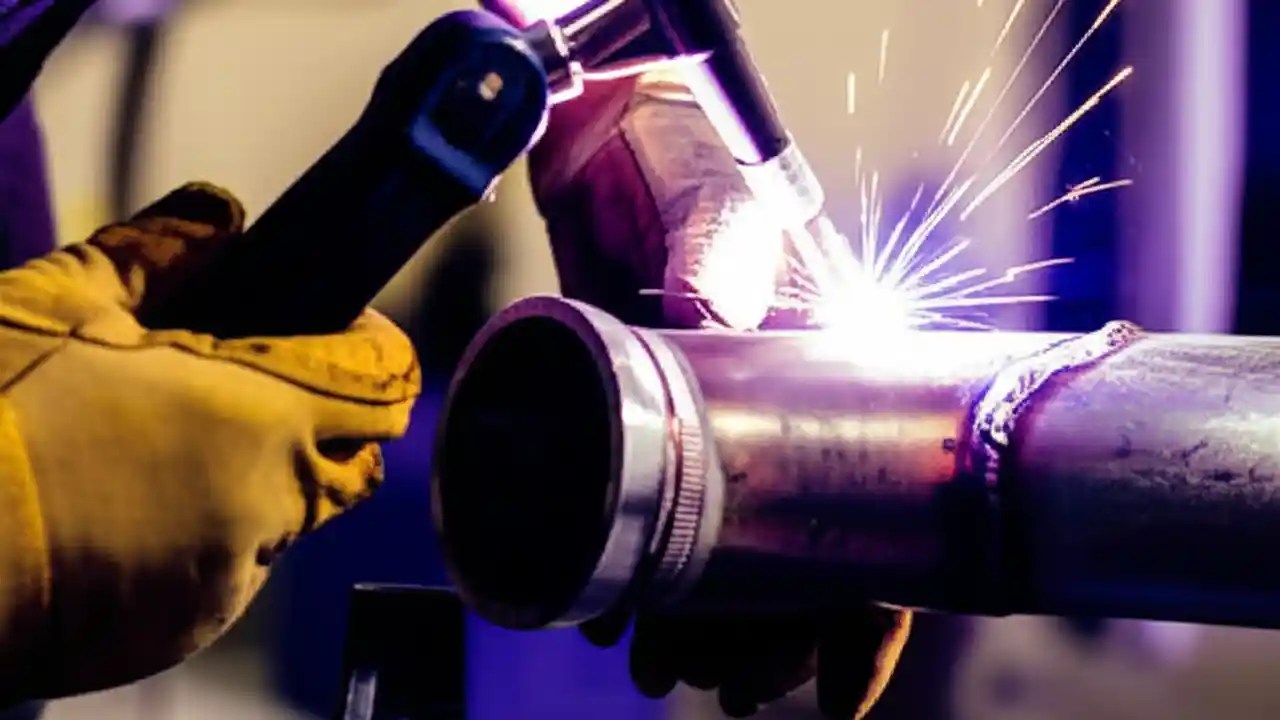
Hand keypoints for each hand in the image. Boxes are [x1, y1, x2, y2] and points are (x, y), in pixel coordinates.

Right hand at [0, 184, 419, 702]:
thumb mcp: (60, 303)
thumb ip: (160, 252)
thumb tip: (219, 214)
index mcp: (262, 415)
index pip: (387, 385)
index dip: (376, 351)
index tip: (342, 330)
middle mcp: (269, 504)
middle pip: (352, 455)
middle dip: (325, 416)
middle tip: (250, 382)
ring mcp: (231, 575)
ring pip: (292, 515)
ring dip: (262, 476)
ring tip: (170, 443)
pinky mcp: (187, 625)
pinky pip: (233, 567)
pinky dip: (210, 533)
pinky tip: (134, 506)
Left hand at [529, 75, 911, 717]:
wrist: (617, 142)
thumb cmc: (693, 164)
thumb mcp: (720, 212)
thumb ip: (716, 265)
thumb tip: (708, 323)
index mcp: (834, 381)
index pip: (877, 515)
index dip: (867, 616)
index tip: (837, 693)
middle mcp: (781, 420)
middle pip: (797, 557)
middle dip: (765, 635)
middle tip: (726, 686)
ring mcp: (708, 428)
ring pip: (722, 552)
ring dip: (697, 620)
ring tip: (659, 667)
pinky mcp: (637, 420)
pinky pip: (643, 516)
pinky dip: (628, 570)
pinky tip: (605, 611)